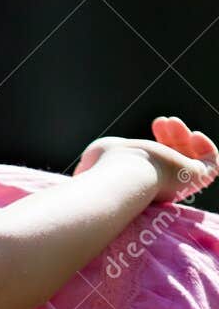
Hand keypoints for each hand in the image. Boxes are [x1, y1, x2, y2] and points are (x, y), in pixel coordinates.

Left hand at [73, 115, 218, 201]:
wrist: (121, 176)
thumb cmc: (107, 165)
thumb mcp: (103, 150)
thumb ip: (108, 150)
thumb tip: (101, 152)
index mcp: (139, 183)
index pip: (158, 162)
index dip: (162, 139)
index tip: (158, 122)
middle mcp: (158, 188)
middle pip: (174, 160)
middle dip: (171, 135)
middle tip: (162, 121)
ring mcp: (176, 185)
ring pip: (189, 160)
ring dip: (184, 137)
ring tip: (172, 122)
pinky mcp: (193, 181)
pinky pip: (211, 166)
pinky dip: (208, 149)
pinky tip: (195, 135)